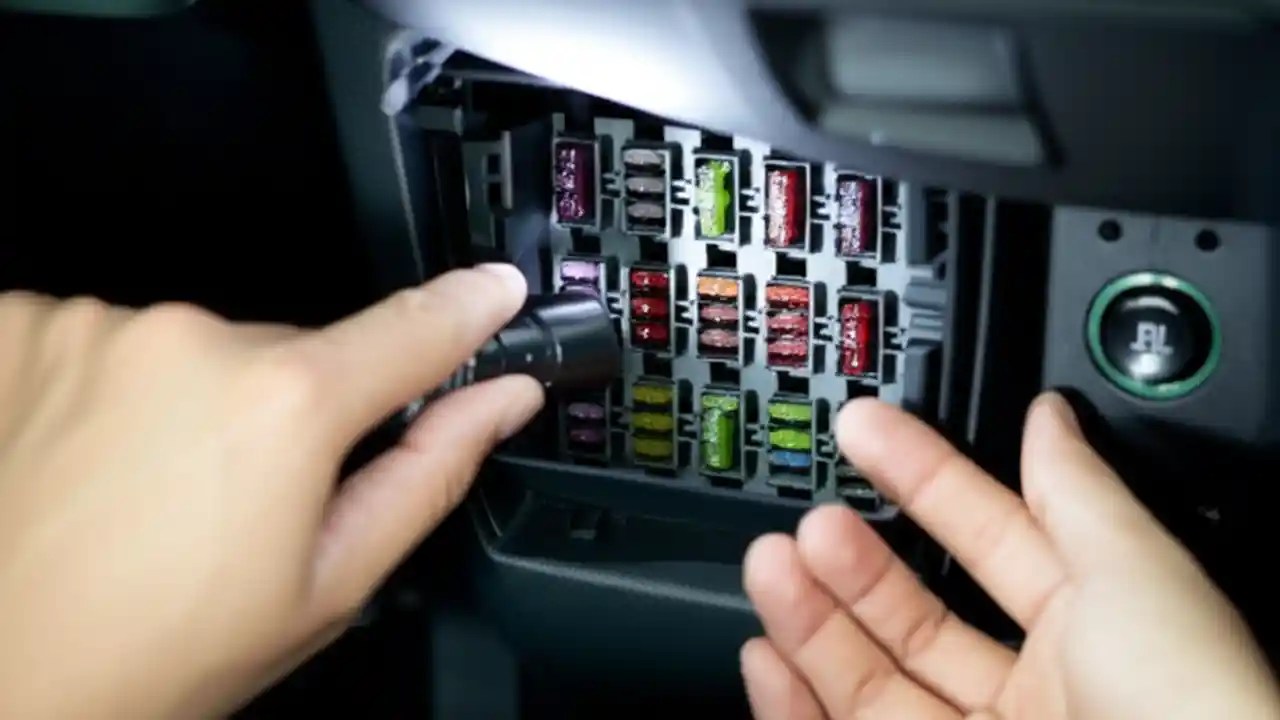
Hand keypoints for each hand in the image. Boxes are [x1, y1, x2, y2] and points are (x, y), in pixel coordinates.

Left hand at [0, 265, 542, 717]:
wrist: (2, 675)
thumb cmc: (154, 652)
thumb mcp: (330, 582)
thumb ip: (431, 470)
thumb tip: (498, 401)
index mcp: (282, 406)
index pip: (412, 329)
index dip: (467, 309)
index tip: (495, 289)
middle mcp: (188, 342)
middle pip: (287, 350)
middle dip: (284, 408)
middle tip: (243, 496)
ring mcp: (93, 328)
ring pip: (194, 347)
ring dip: (191, 400)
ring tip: (152, 491)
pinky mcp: (20, 328)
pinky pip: (109, 339)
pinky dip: (112, 390)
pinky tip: (92, 462)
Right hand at [742, 394, 1279, 718]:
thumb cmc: (1189, 706)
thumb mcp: (1134, 573)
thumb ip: (1076, 491)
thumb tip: (1049, 415)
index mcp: (1094, 638)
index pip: (991, 538)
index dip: (926, 479)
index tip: (867, 432)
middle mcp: (1035, 701)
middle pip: (919, 619)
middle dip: (856, 564)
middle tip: (812, 520)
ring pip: (872, 682)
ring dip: (813, 623)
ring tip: (772, 566)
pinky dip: (792, 706)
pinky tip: (767, 660)